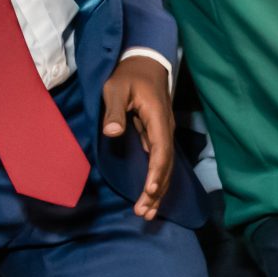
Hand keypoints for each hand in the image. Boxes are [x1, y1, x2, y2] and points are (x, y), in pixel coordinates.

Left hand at [100, 53, 175, 220]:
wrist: (145, 64)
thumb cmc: (128, 76)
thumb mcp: (116, 88)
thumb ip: (114, 110)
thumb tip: (111, 133)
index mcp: (158, 119)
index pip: (160, 151)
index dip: (155, 174)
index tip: (148, 192)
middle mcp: (166, 130)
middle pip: (166, 165)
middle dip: (156, 191)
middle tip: (144, 213)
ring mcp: (163, 134)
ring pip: (165, 166)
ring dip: (157, 190)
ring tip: (147, 212)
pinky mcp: (157, 136)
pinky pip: (160, 162)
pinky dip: (156, 181)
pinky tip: (150, 195)